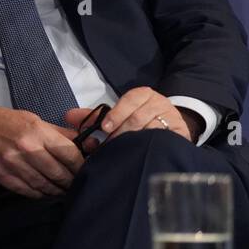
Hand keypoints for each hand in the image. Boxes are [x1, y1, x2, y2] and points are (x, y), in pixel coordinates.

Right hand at [0, 104, 83, 198]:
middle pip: (60, 173)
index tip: (86, 169)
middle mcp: (26, 148)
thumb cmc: (6, 122)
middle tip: (77, 182)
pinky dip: (41, 193)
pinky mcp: (4, 177)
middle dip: (72, 180)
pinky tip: (46, 191)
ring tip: (64, 188)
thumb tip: (89, 144)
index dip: (81, 165)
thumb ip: (60, 134)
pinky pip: (30, 191)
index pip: (69, 154)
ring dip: (58, 190)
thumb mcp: (34, 120)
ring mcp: (14, 164)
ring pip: (46, 185)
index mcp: (36, 131)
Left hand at [65, 87, 193, 152]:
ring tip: (123, 151)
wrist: (170, 126)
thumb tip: (67, 116)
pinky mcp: (181, 134)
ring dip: (135, 141)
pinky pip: (166, 140)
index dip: (117, 113)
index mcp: (144, 95)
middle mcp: (160, 103)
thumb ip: (93, 115)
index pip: (131, 99)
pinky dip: (151, 146)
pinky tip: (141, 153)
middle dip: (122, 132)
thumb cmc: (138, 119)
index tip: (105, 128)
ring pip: (152, 129)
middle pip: (139, 116)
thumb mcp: (117, 113)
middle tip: (110, 145)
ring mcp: (173, 118)